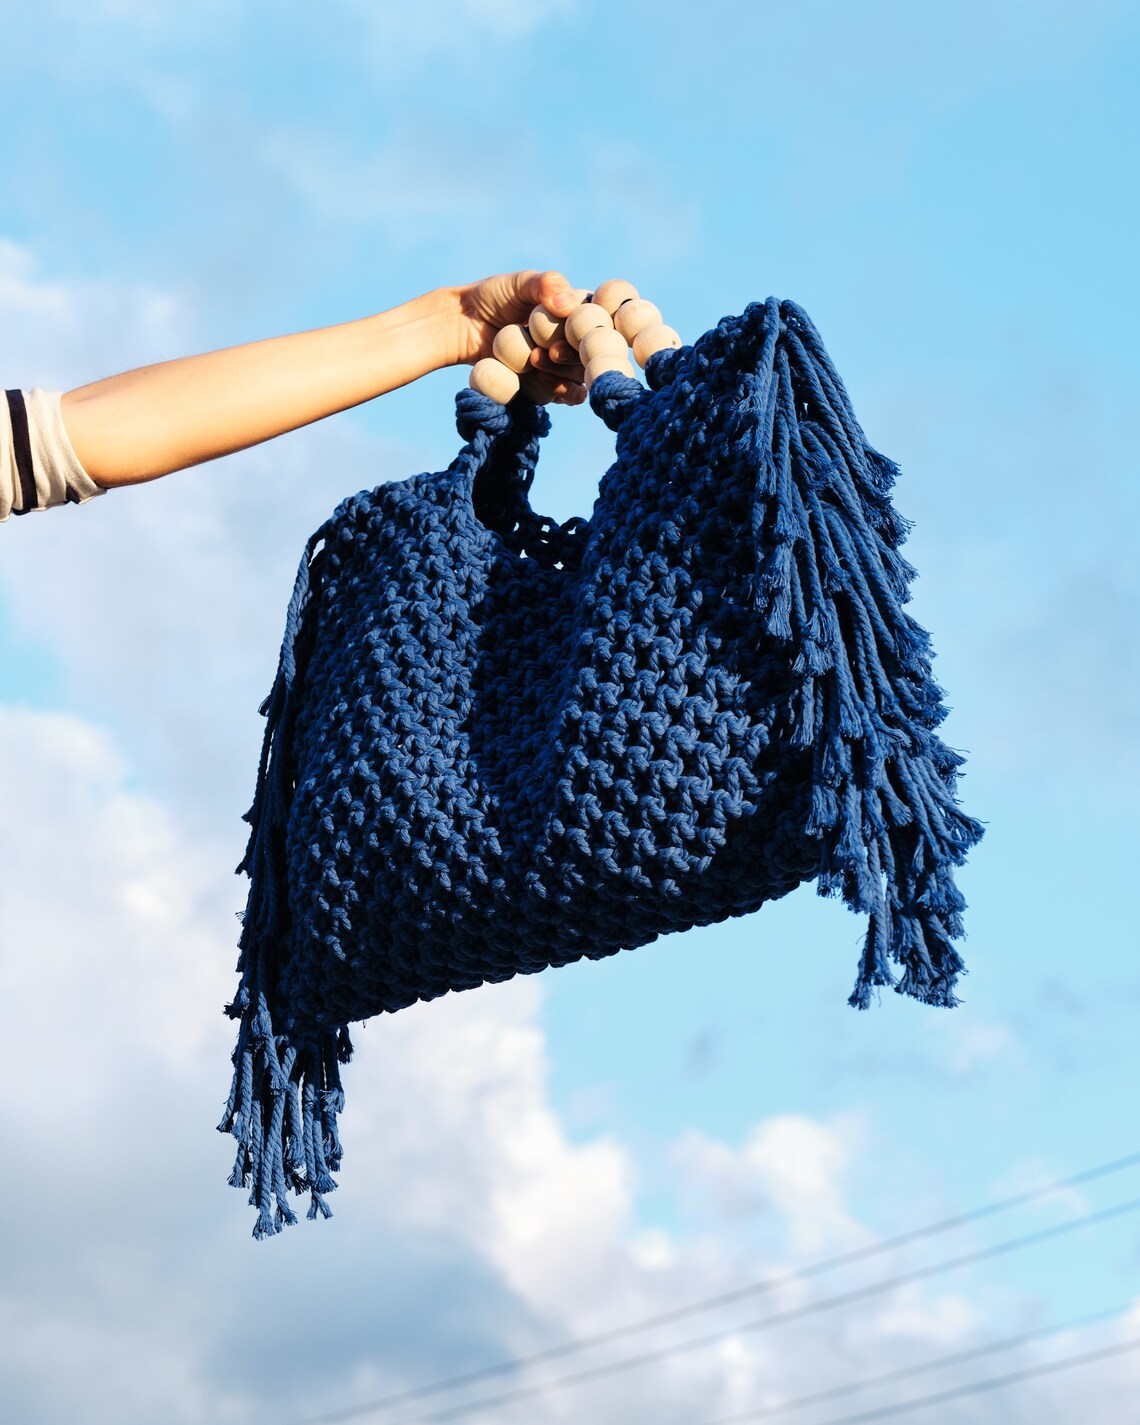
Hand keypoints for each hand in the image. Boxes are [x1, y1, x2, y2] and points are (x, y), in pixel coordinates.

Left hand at [451, 269, 587, 404]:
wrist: (465, 326)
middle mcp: (576, 338)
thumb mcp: (520, 283)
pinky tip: (543, 381)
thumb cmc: (494, 297)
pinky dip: (561, 391)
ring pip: (582, 375)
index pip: (601, 319)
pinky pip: (568, 395)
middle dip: (576, 353)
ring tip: (535, 359)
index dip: (594, 325)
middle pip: (594, 352)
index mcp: (578, 310)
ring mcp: (565, 365)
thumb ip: (545, 285)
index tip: (572, 327)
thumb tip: (566, 305)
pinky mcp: (551, 386)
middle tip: (552, 351)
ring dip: (564, 372)